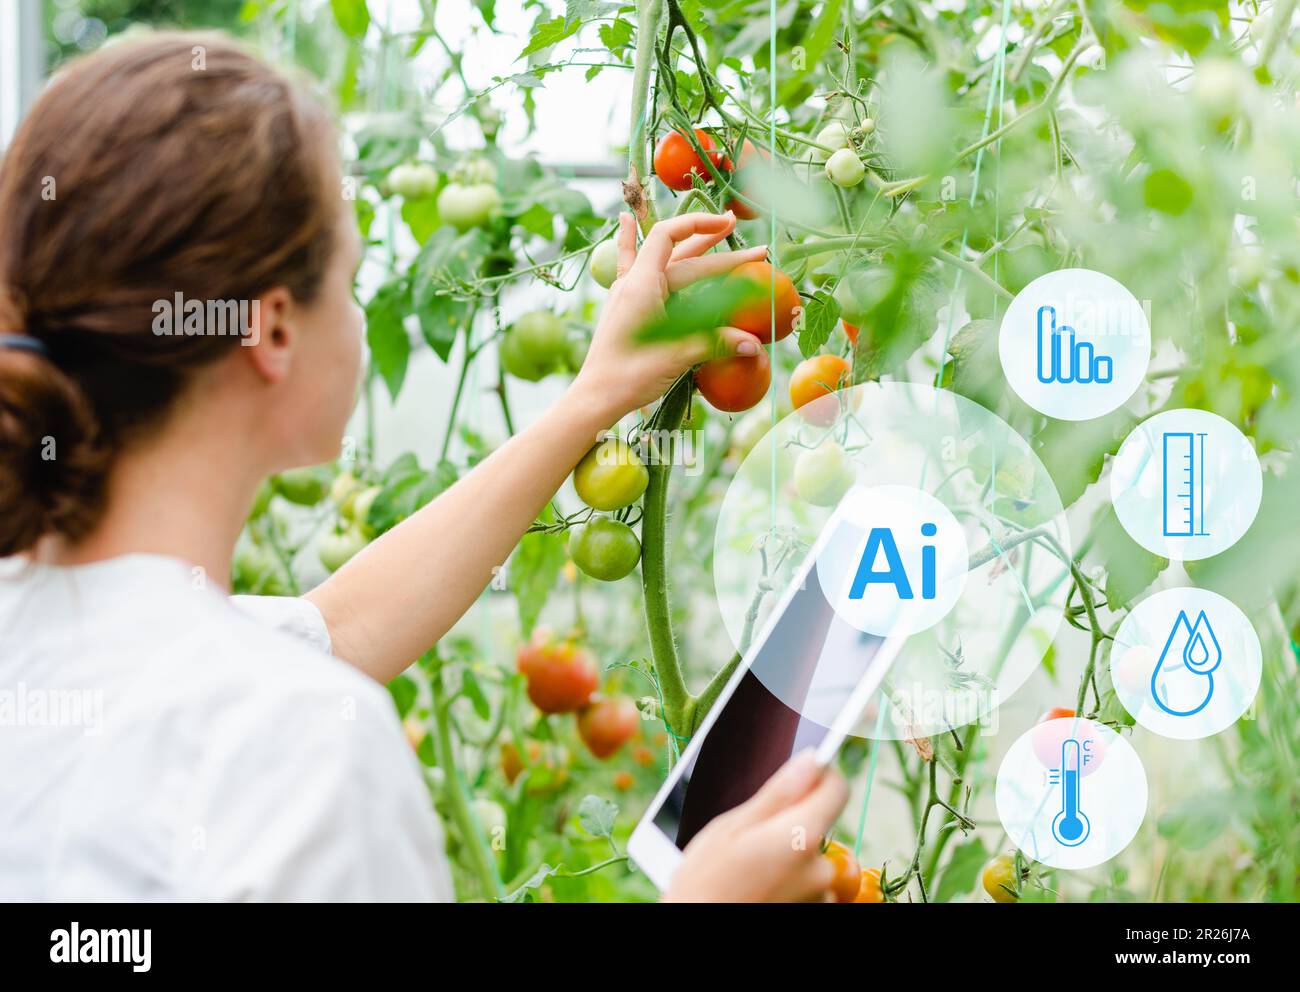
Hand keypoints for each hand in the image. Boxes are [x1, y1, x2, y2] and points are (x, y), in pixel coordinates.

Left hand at [572, 211, 767, 419]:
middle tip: (756, 247)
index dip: (699, 224)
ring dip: (693, 248)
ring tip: (721, 232)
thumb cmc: (630, 376)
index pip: (669, 235)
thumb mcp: (678, 357)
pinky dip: (630, 241)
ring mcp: (628, 293)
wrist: (595, 397)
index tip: (727, 225)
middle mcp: (633, 282)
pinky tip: (625, 220)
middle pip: (680, 256)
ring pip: (665, 263)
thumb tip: (755, 344)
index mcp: (642, 284)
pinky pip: (632, 267)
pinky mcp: (627, 307)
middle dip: (716, 248)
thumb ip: (716, 343)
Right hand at [662, 750, 849, 902]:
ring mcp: (820, 897)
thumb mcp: (731, 828)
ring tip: (748, 872)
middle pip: (819, 825)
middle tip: (749, 840)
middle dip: (790, 824)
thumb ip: (778, 794)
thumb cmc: (705, 885)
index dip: (820, 775)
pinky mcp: (813, 912)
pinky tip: (758, 889)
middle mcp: (820, 869)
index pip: (837, 789)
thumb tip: (811, 761)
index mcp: (801, 838)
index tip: (801, 776)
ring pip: (809, 858)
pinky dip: (787, 884)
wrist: (696, 934)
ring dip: (786, 859)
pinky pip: (807, 887)